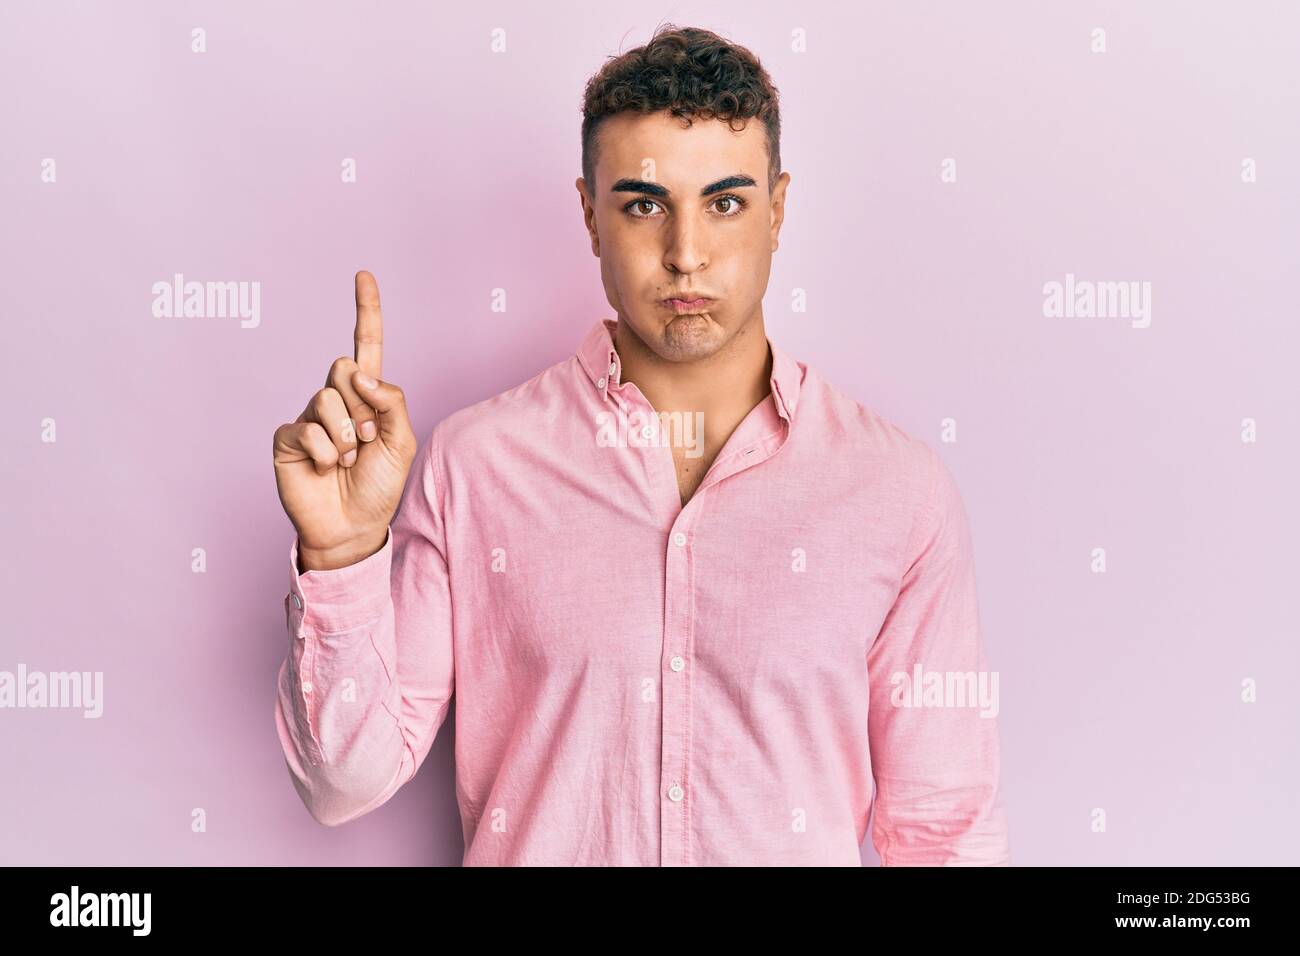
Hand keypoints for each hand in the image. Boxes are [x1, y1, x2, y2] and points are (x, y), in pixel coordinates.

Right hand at [272, 271, 417, 570]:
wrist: (354, 526)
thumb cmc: (380, 486)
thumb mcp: (402, 442)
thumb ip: (392, 401)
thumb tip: (360, 372)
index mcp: (367, 396)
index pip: (365, 346)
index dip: (365, 310)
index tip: (363, 274)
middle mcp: (336, 400)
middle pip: (344, 368)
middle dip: (363, 407)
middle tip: (367, 442)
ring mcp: (309, 417)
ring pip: (328, 399)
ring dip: (347, 435)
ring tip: (349, 460)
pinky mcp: (287, 437)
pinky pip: (308, 428)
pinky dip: (326, 452)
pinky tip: (327, 469)